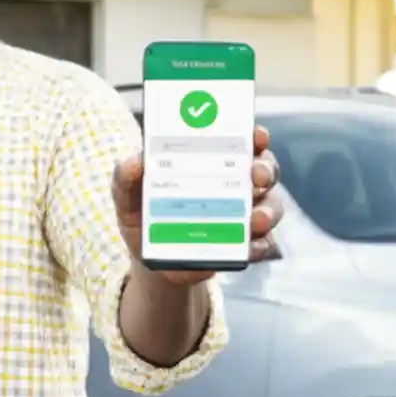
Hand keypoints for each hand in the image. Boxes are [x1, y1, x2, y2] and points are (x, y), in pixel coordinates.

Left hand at [112, 125, 284, 285]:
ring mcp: (245, 216)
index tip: (256, 135)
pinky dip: (259, 245)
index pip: (242, 141)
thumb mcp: (127, 196)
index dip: (255, 135)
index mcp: (213, 161)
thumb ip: (125, 177)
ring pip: (271, 206)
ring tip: (254, 219)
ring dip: (267, 211)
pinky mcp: (245, 246)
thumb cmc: (143, 215)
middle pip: (265, 169)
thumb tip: (136, 162)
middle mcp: (237, 184)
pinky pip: (263, 245)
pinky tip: (249, 247)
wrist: (148, 261)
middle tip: (256, 176)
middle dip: (266, 170)